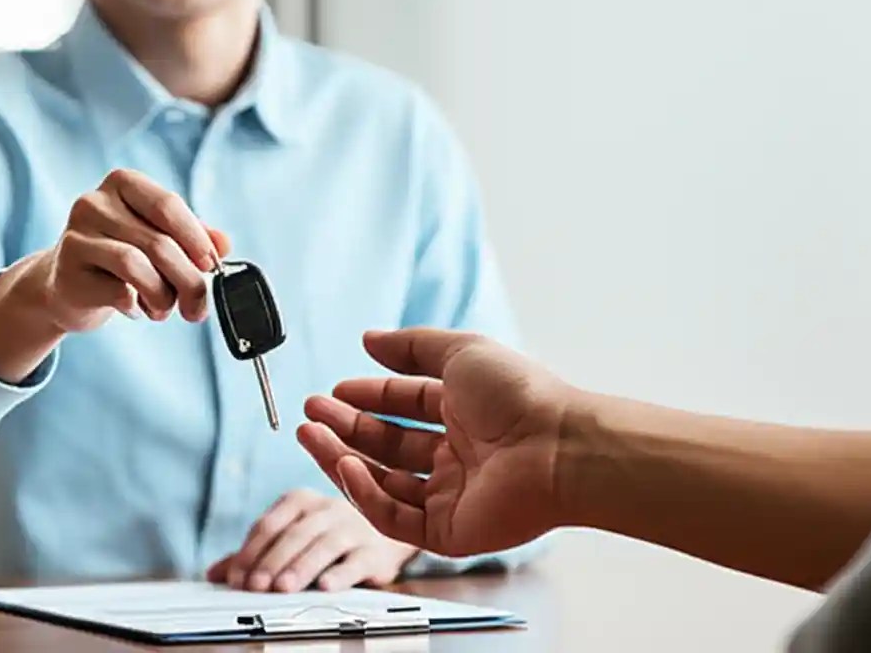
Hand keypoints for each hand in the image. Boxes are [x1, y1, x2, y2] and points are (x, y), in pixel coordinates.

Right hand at [0, 168, 229, 381]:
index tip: (212, 265)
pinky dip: (137, 305)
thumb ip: (192, 238)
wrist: (65, 286)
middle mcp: (94, 202)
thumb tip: (224, 244)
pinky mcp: (67, 270)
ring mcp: (76, 234)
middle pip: (159, 242)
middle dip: (188, 280)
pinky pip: (117, 291)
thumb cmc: (119, 259)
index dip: (196, 238)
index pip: (168, 205)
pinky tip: (135, 308)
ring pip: (137, 266)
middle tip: (198, 306)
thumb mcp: (157, 240)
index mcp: (123, 184)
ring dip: (163, 296)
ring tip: (164, 309)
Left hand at [206, 489, 417, 592]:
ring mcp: (352, 528)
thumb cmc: (329, 535)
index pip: (268, 525)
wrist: (383, 536)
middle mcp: (326, 509)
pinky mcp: (374, 551)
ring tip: (282, 588)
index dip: (249, 552)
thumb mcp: (291, 537)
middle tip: (255, 587)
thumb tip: (215, 573)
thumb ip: (255, 554)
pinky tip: (325, 587)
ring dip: (300, 567)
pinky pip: (356, 562)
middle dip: (271, 562)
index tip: (236, 579)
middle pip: (293, 535)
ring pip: (323, 546)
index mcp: (300, 501)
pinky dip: (340, 574)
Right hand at [297, 329, 576, 558]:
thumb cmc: (522, 397)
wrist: (558, 448)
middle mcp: (456, 456)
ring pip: (382, 483)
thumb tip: (369, 338)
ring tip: (312, 435)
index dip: (366, 399)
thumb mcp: (460, 352)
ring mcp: (451, 496)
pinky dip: (365, 494)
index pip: (402, 408)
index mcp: (463, 415)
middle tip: (312, 414)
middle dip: (345, 428)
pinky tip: (347, 466)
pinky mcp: (448, 531)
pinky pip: (394, 517)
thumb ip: (410, 346)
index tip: (334, 392)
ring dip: (343, 459)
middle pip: (386, 446)